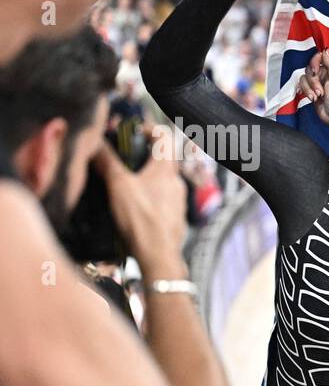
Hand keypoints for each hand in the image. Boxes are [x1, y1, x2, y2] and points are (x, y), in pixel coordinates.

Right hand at [92, 131, 186, 280]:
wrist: (159, 256)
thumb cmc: (142, 219)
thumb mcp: (118, 186)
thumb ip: (107, 162)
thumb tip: (94, 142)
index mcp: (166, 169)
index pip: (165, 136)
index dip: (149, 129)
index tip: (131, 132)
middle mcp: (177, 182)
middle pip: (163, 157)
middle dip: (141, 154)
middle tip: (121, 158)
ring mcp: (178, 200)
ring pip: (162, 179)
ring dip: (144, 176)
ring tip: (123, 183)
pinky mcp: (174, 216)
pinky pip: (162, 198)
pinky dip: (148, 195)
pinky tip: (133, 205)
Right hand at [296, 50, 328, 126]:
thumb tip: (326, 50)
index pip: (319, 57)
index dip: (315, 62)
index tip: (316, 70)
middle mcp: (324, 74)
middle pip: (309, 67)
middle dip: (313, 79)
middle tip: (320, 88)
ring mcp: (316, 82)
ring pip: (304, 77)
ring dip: (310, 88)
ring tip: (318, 96)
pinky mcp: (310, 90)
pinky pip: (302, 85)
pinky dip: (306, 91)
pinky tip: (312, 97)